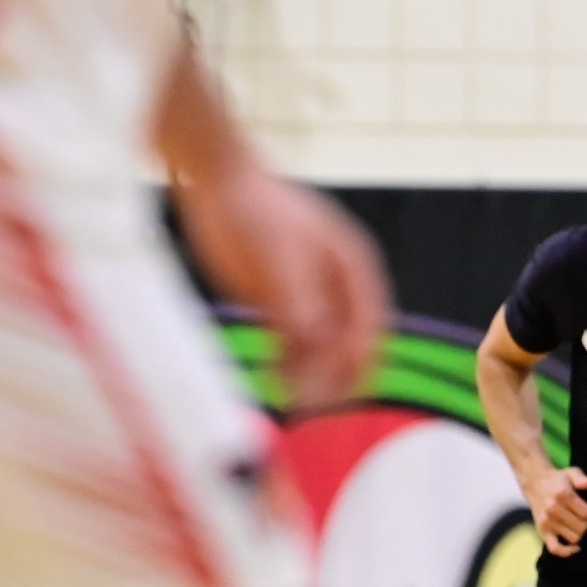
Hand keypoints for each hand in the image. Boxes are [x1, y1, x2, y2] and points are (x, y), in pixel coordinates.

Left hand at [177, 160, 388, 409]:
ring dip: (313, 376)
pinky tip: (275, 382)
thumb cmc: (253, 208)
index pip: (372, 324)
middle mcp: (339, 286)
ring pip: (321, 347)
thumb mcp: (278, 254)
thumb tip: (317, 342)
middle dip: (338, 375)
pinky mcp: (279, 302)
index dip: (362, 359)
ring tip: (295, 402)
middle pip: (350, 342)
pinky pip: (291, 343)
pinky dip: (288, 365)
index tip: (346, 388)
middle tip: (319, 406)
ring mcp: (310, 295)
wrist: (215, 181)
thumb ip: (298, 298)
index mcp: (355, 268)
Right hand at [525, 466, 586, 556]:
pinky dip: (566, 552)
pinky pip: (555, 548)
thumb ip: (580, 477)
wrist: (535, 482)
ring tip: (578, 526)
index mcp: (562, 495)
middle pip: (582, 528)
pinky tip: (576, 548)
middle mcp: (553, 509)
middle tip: (585, 519)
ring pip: (573, 538)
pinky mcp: (542, 531)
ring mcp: (547, 522)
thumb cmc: (558, 479)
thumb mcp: (571, 472)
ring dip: (580, 534)